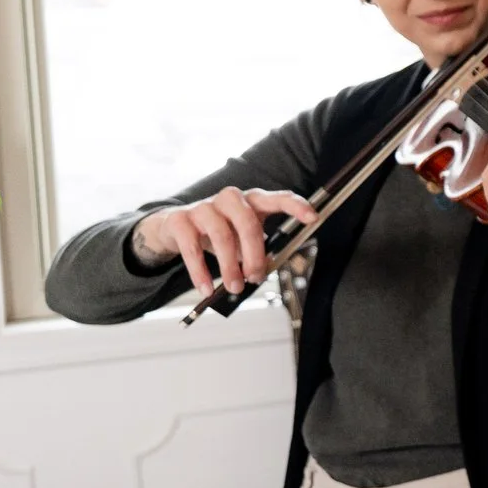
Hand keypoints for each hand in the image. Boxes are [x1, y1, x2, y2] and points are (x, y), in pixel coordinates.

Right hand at [134, 187, 316, 296]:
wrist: (175, 228)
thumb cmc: (219, 233)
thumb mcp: (242, 240)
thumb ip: (257, 251)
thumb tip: (262, 273)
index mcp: (252, 202)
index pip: (278, 198)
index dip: (296, 206)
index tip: (312, 217)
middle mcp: (229, 199)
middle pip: (248, 223)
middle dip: (255, 254)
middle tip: (256, 278)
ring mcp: (203, 207)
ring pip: (221, 236)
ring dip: (230, 267)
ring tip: (234, 287)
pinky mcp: (180, 220)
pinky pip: (191, 248)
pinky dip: (200, 272)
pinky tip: (206, 289)